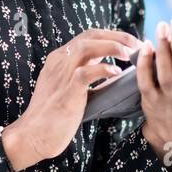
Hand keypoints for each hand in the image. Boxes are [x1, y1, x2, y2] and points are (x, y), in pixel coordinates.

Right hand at [1, 28, 142, 171]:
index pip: (88, 36)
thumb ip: (82, 73)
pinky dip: (103, 69)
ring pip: (86, 47)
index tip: (130, 43)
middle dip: (117, 36)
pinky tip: (116, 72)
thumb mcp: (66, 86)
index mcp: (59, 58)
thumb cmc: (53, 115)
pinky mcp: (66, 91)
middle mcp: (59, 61)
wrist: (33, 135)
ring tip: (130, 54)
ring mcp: (61, 74)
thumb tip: (107, 68)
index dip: (112, 36)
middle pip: (90, 36)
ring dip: (112, 46)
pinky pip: (85, 72)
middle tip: (138, 44)